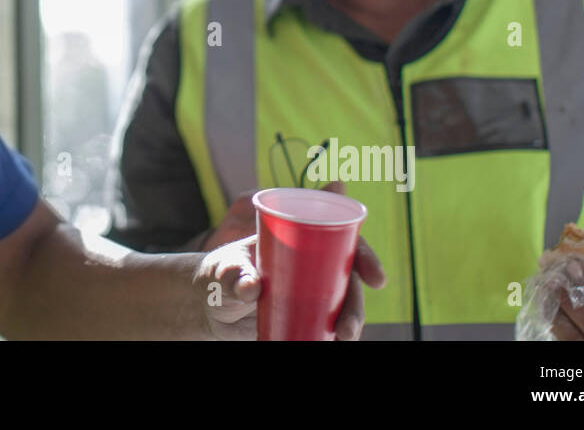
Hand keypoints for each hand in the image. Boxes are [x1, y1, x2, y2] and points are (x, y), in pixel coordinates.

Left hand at [195, 180, 384, 339]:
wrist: (208, 306)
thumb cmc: (216, 275)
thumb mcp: (222, 270)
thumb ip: (232, 276)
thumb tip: (251, 288)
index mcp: (296, 239)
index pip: (339, 238)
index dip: (363, 254)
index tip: (375, 277)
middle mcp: (309, 263)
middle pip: (347, 276)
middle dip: (357, 302)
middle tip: (348, 327)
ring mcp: (308, 290)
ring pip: (342, 304)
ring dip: (350, 323)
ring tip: (341, 341)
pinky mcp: (303, 315)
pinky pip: (328, 325)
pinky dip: (334, 336)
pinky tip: (334, 345)